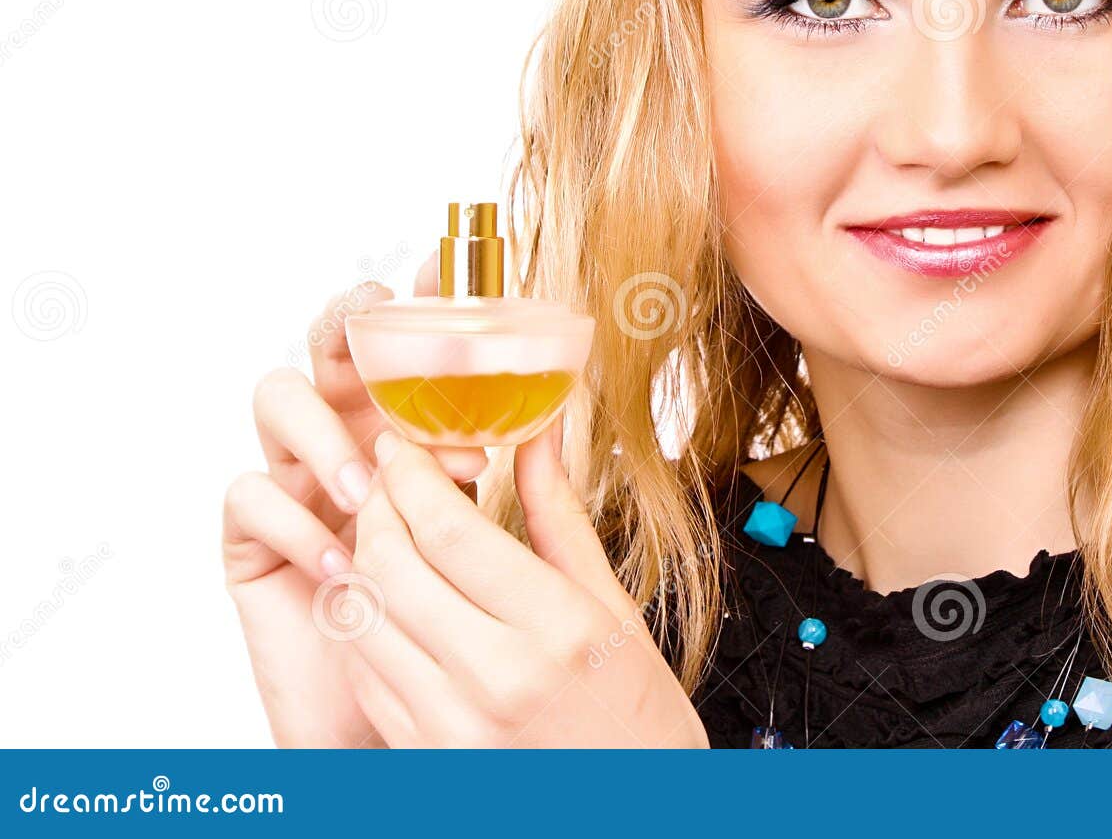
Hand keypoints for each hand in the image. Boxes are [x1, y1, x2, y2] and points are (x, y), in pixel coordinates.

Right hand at [222, 251, 487, 746]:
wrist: (419, 728)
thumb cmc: (468, 635)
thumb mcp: (514, 557)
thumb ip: (532, 486)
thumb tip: (558, 408)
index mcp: (417, 426)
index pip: (411, 340)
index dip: (422, 292)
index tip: (448, 259)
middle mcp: (353, 436)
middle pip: (331, 343)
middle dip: (351, 329)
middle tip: (378, 348)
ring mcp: (299, 482)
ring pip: (278, 397)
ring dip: (324, 431)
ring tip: (369, 490)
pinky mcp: (256, 541)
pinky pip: (249, 496)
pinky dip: (294, 517)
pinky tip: (340, 562)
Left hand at [338, 420, 708, 747]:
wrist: (637, 818)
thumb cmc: (637, 714)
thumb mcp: (614, 605)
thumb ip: (558, 513)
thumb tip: (536, 427)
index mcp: (557, 629)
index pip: (448, 530)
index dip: (410, 475)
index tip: (402, 444)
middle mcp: (496, 678)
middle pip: (392, 566)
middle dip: (376, 506)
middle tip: (385, 476)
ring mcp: (450, 727)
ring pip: (363, 617)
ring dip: (360, 560)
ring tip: (383, 529)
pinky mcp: (422, 759)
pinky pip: (364, 675)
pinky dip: (363, 624)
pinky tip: (386, 597)